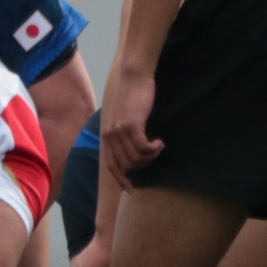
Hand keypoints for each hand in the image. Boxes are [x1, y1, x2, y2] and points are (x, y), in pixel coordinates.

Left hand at [101, 65, 162, 189]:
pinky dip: (154, 148)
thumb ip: (125, 135)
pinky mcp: (131, 125)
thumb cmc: (133, 97)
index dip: (120, 178)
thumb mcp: (125, 118)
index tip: (130, 189)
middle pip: (127, 164)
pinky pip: (143, 147)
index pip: (111, 165)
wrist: (134, 77)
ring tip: (158, 146)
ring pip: (136, 157)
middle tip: (154, 155)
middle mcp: (109, 135)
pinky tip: (159, 142)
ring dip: (150, 156)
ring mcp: (119, 131)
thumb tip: (135, 153)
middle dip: (143, 165)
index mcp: (106, 136)